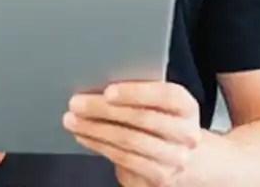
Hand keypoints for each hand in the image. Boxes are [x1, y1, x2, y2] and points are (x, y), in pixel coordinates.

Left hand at [63, 81, 201, 186]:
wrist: (180, 156)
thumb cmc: (159, 119)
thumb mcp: (156, 102)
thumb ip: (136, 92)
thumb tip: (98, 80)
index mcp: (186, 107)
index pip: (166, 95)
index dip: (136, 92)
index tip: (108, 91)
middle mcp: (186, 133)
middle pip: (143, 119)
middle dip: (104, 109)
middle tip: (77, 103)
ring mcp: (175, 158)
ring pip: (130, 141)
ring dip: (95, 129)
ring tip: (73, 120)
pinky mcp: (160, 177)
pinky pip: (124, 159)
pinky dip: (99, 145)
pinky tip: (85, 136)